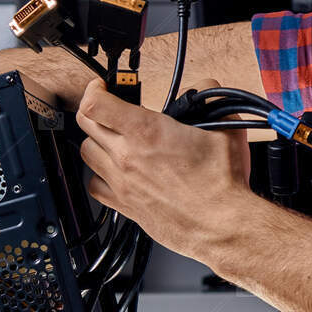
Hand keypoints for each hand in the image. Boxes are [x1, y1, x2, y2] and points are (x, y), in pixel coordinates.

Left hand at [74, 80, 253, 262]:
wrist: (223, 224)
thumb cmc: (222, 183)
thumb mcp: (225, 127)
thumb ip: (209, 98)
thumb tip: (203, 87)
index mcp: (147, 132)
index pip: (96, 104)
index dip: (94, 89)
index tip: (102, 87)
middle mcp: (127, 157)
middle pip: (86, 125)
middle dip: (93, 109)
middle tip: (107, 108)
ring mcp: (123, 182)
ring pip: (87, 153)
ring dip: (95, 141)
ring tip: (111, 139)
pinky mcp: (125, 206)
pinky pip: (95, 186)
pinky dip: (99, 175)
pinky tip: (114, 172)